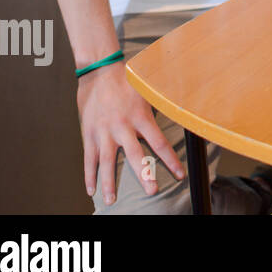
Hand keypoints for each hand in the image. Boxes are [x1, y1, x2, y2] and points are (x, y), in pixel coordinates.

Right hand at [77, 61, 185, 204]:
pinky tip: (90, 189)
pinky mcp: (89, 134)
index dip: (170, 160)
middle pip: (135, 155)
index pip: (159, 143)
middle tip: (152, 192)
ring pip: (107, 162)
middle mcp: (122, 127)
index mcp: (141, 117)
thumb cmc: (126, 80)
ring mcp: (104, 132)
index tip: (179, 175)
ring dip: (109, 183)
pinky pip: (89, 158)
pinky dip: (89, 175)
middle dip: (144, 176)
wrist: (99, 71)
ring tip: (111, 201)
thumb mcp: (147, 91)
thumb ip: (161, 105)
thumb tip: (182, 109)